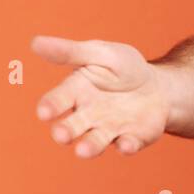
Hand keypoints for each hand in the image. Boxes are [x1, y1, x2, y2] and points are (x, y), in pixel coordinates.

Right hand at [31, 35, 170, 157]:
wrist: (159, 86)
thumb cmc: (123, 68)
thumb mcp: (100, 53)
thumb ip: (70, 52)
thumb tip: (35, 42)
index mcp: (75, 92)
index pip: (57, 101)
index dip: (50, 106)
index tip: (44, 112)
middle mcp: (87, 116)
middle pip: (71, 127)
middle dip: (64, 132)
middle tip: (62, 135)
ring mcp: (109, 130)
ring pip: (95, 142)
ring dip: (89, 147)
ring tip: (83, 151)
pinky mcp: (132, 139)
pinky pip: (127, 144)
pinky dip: (127, 145)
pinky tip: (126, 145)